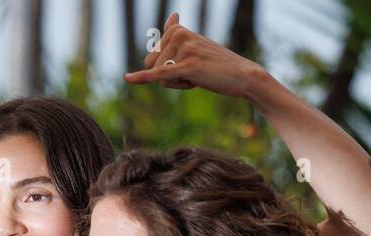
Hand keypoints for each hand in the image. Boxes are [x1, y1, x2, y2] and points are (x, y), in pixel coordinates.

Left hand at [124, 11, 266, 99]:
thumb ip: (178, 32)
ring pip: (161, 78)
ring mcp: (183, 49)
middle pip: (153, 67)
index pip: (153, 59)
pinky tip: (128, 79)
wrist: (242, 75)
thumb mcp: (195, 44)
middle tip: (196, 72)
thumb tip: (172, 15)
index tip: (190, 64)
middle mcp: (178, 35)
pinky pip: (158, 74)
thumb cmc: (216, 63)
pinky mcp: (187, 66)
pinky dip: (142, 78)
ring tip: (200, 75)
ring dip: (179, 84)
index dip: (169, 69)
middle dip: (171, 77)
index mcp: (177, 30)